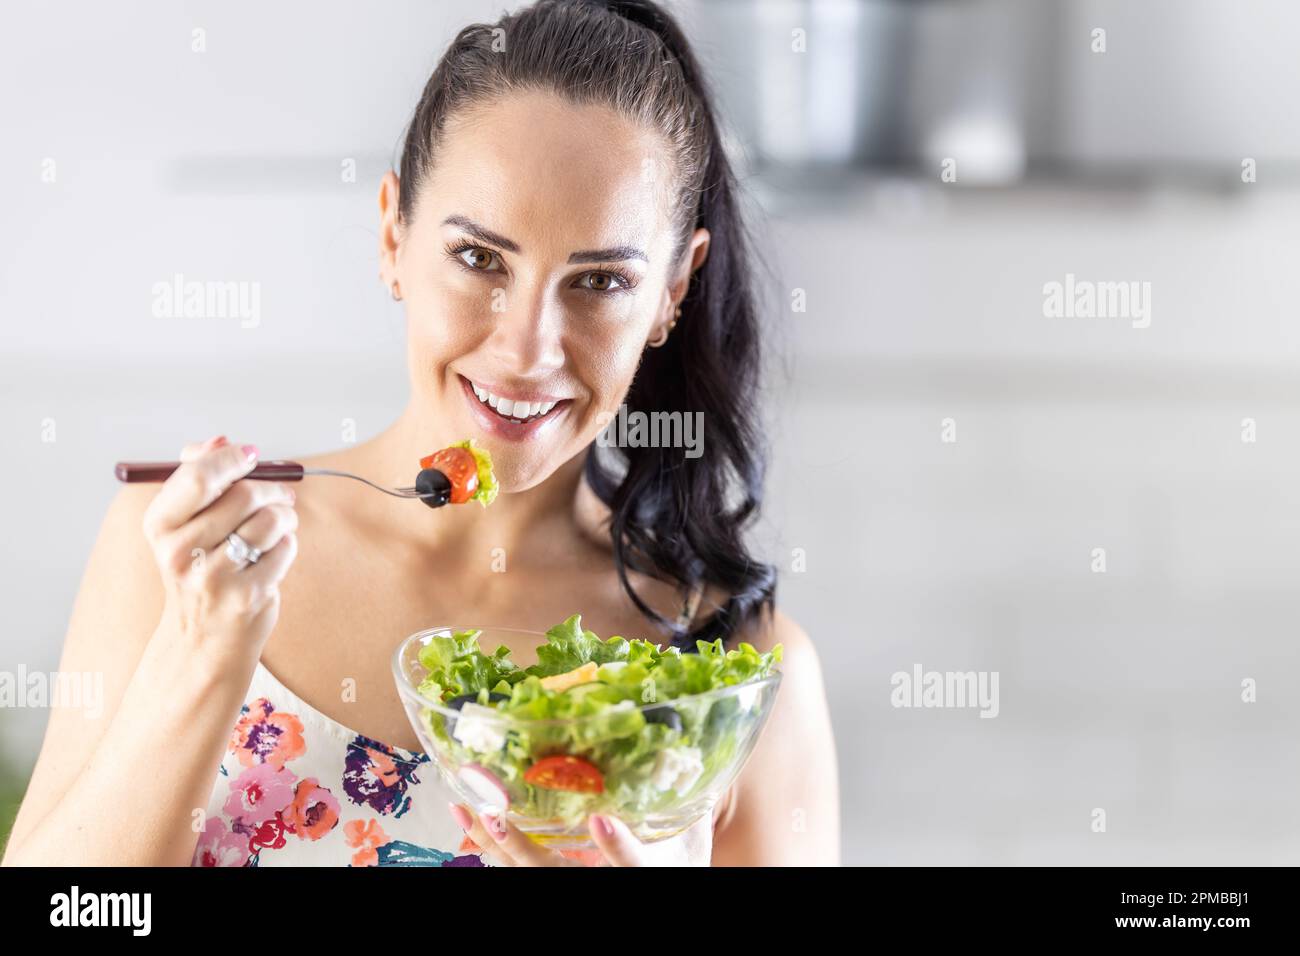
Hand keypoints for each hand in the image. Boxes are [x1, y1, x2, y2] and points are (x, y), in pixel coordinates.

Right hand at [141, 435, 298, 659]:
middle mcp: (180, 551)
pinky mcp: (247, 596)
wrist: (202, 638)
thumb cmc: (200, 570)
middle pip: (244, 495)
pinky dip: (288, 545)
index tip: (251, 454)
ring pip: (270, 520)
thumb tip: (219, 441)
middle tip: (281, 495)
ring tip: (280, 525)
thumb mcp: (184, 525)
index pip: (198, 477)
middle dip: (272, 489)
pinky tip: (273, 556)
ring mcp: (213, 577)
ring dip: (285, 517)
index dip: (232, 458)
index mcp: (160, 526)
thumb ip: (198, 477)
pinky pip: (285, 549)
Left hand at [449, 803, 711, 866]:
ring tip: (469, 809)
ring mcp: (570, 879)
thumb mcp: (690, 837)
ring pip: (525, 871)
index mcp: (643, 872)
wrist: (663, 883)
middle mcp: (601, 881)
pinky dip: (488, 840)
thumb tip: (697, 754)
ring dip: (493, 841)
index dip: (618, 848)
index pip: (634, 866)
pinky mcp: (550, 873)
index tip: (601, 821)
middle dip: (523, 850)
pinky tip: (467, 814)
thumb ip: (690, 804)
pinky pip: (513, 864)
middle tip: (499, 818)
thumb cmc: (678, 858)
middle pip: (556, 875)